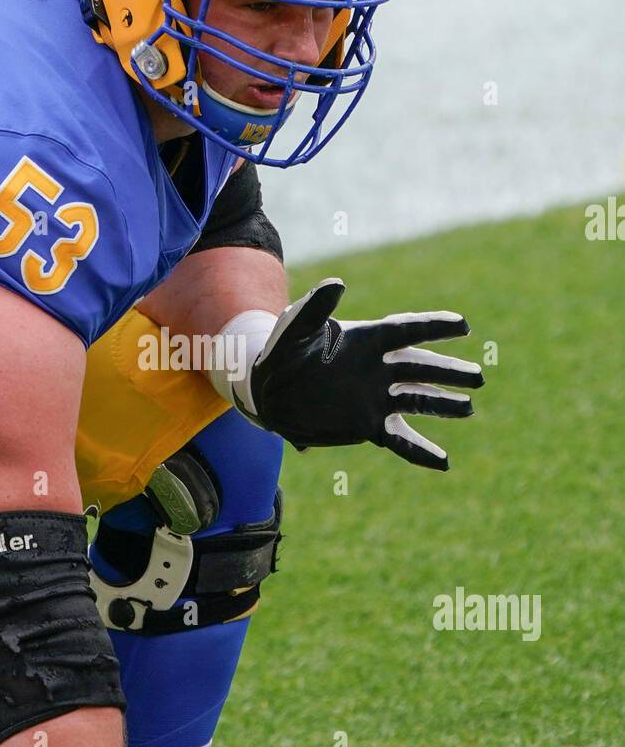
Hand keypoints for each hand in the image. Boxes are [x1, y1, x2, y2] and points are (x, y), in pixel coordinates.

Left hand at [245, 279, 483, 469]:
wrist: (268, 392)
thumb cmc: (281, 352)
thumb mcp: (294, 328)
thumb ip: (315, 308)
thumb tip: (338, 284)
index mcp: (367, 340)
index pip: (407, 331)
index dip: (435, 327)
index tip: (463, 325)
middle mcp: (378, 368)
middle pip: (421, 368)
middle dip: (449, 372)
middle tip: (478, 376)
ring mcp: (376, 398)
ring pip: (419, 400)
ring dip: (444, 404)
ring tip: (469, 408)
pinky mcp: (368, 425)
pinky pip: (400, 440)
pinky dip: (421, 451)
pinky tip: (444, 463)